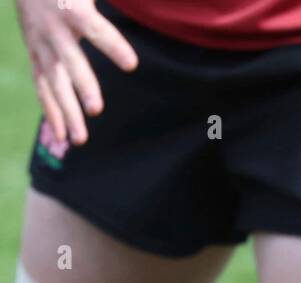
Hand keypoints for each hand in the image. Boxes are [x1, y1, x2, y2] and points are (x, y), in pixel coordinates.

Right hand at [16, 0, 138, 145]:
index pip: (95, 28)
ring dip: (66, 111)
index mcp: (73, 7)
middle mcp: (54, 29)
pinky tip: (63, 135)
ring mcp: (41, 44)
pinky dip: (51, 111)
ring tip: (80, 140)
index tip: (131, 64)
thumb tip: (153, 1)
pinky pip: (42, 87)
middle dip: (82, 85)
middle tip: (96, 110)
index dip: (112, 45)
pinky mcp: (34, 55)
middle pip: (70, 60)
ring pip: (53, 81)